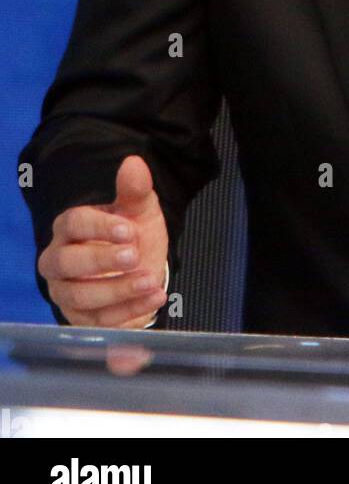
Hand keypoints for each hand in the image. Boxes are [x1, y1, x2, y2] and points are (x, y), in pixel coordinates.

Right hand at [38, 155, 168, 328]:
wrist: (142, 270)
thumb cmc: (133, 236)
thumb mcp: (139, 211)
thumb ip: (135, 190)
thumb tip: (134, 162)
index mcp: (70, 228)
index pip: (73, 223)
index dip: (99, 227)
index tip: (129, 229)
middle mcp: (59, 261)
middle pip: (66, 262)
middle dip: (101, 260)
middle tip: (134, 255)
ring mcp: (66, 293)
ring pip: (80, 296)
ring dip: (118, 290)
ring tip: (152, 281)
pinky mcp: (80, 319)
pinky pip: (98, 321)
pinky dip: (129, 311)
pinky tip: (155, 296)